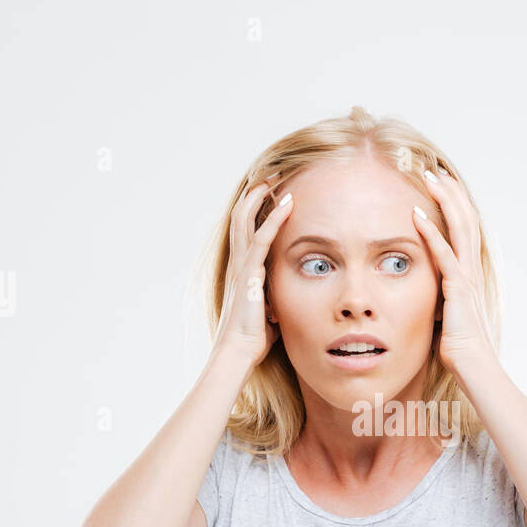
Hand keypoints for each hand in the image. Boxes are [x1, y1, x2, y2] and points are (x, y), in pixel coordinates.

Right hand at [212, 174, 293, 368]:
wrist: (238, 352)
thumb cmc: (252, 338)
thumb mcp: (268, 310)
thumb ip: (273, 296)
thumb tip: (283, 298)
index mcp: (241, 269)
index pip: (245, 228)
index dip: (255, 207)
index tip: (271, 191)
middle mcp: (238, 262)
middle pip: (241, 215)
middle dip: (256, 192)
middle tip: (273, 174)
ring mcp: (241, 266)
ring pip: (245, 219)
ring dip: (261, 195)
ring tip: (276, 177)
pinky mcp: (249, 273)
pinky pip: (261, 238)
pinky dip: (274, 219)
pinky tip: (288, 204)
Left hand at [411, 168, 499, 374]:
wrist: (475, 366)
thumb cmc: (461, 348)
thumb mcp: (447, 314)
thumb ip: (440, 297)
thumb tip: (429, 293)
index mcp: (469, 274)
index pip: (464, 230)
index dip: (455, 205)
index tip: (442, 186)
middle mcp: (471, 270)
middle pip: (465, 220)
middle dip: (451, 193)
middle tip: (436, 170)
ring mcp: (466, 277)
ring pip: (459, 228)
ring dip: (445, 201)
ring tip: (430, 178)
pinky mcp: (457, 289)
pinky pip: (444, 255)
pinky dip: (430, 233)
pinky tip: (416, 215)